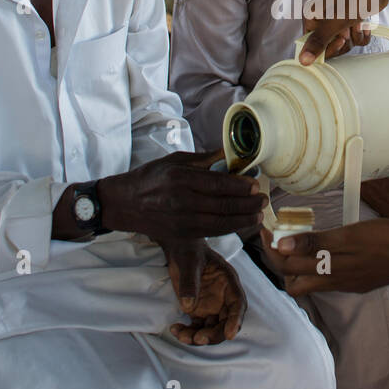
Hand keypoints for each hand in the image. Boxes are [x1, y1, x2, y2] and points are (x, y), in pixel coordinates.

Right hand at [101, 149, 264, 241]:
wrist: (125, 203)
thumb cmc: (151, 178)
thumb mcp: (175, 160)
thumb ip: (204, 159)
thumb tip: (230, 154)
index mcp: (180, 178)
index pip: (217, 184)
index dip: (240, 186)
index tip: (255, 184)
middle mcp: (181, 201)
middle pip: (223, 205)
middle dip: (248, 203)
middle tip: (264, 199)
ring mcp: (181, 221)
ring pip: (221, 222)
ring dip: (244, 219)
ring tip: (258, 213)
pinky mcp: (181, 234)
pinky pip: (212, 232)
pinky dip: (230, 228)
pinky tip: (242, 222)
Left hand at [162, 239, 246, 344]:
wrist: (179, 250)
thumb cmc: (189, 251)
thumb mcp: (190, 262)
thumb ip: (190, 282)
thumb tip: (189, 307)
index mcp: (228, 282)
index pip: (238, 304)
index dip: (235, 320)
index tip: (230, 334)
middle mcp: (223, 298)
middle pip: (225, 321)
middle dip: (214, 334)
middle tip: (198, 338)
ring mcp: (211, 306)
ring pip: (211, 328)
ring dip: (199, 336)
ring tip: (182, 335)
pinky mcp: (198, 311)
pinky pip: (196, 327)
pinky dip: (187, 332)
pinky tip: (176, 329)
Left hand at [260, 218, 388, 294]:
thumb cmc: (385, 240)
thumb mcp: (348, 235)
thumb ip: (315, 243)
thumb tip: (283, 247)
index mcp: (328, 269)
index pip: (286, 267)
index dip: (271, 250)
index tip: (266, 231)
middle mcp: (333, 281)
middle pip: (293, 281)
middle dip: (279, 260)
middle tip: (276, 237)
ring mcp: (345, 284)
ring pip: (310, 283)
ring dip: (297, 267)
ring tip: (296, 244)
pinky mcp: (356, 283)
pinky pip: (327, 281)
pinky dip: (317, 267)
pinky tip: (322, 251)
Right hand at [299, 0, 388, 63]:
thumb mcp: (336, 21)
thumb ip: (319, 41)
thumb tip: (303, 60)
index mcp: (312, 16)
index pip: (311, 44)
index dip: (326, 48)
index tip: (340, 41)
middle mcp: (322, 19)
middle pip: (328, 47)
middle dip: (343, 42)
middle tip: (348, 30)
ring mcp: (337, 21)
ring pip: (343, 44)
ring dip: (354, 38)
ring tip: (357, 22)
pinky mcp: (350, 22)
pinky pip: (354, 40)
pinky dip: (361, 35)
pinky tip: (364, 24)